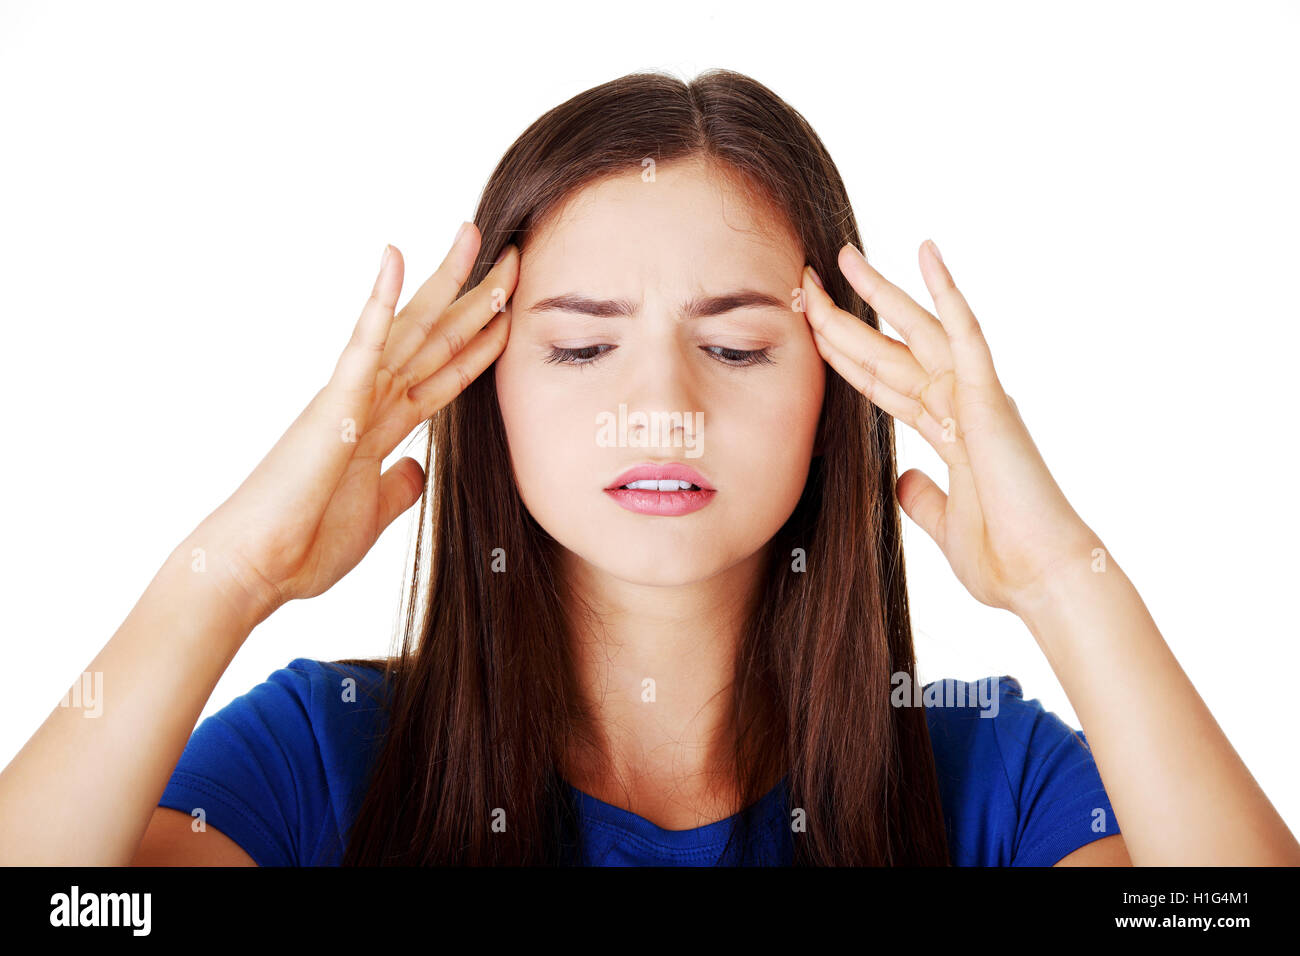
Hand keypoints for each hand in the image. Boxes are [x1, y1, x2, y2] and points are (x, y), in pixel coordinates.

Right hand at [194, 222, 517, 624]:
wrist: (257, 568)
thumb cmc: (304, 545)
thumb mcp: (374, 514)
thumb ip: (398, 486)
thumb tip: (418, 471)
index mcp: (382, 424)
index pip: (445, 371)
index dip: (482, 341)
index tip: (512, 310)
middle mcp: (370, 400)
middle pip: (436, 337)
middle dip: (478, 297)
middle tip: (516, 253)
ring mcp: (352, 397)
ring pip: (412, 329)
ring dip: (446, 284)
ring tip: (474, 236)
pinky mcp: (334, 405)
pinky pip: (363, 345)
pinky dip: (379, 302)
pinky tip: (394, 258)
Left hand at [800, 239, 1098, 616]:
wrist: (1042, 580)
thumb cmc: (1005, 560)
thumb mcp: (944, 524)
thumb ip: (922, 496)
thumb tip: (901, 479)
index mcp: (949, 432)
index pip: (882, 382)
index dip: (844, 355)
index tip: (812, 329)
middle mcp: (961, 405)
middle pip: (889, 349)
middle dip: (844, 317)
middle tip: (805, 281)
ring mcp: (976, 397)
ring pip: (917, 331)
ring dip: (878, 292)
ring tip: (843, 256)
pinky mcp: (991, 399)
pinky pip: (966, 334)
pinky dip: (947, 293)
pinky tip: (926, 253)